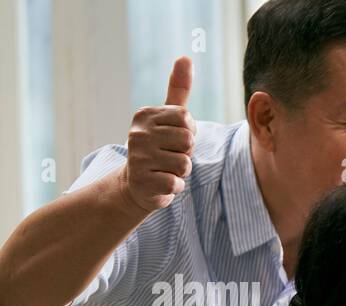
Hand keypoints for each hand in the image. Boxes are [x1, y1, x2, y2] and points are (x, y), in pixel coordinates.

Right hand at [118, 56, 196, 213]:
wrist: (136, 184)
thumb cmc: (158, 148)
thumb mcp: (167, 117)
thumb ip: (178, 90)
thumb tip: (186, 57)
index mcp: (145, 115)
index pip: (186, 120)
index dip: (188, 132)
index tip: (173, 139)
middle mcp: (137, 133)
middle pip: (188, 141)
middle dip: (186, 153)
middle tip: (169, 156)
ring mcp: (138, 157)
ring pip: (185, 164)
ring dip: (181, 171)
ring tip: (165, 169)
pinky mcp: (143, 181)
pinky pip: (176, 183)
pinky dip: (175, 187)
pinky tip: (161, 183)